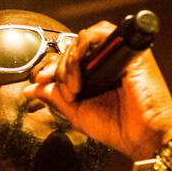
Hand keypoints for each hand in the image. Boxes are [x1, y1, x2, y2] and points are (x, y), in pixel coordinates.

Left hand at [19, 20, 171, 161]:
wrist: (142, 137)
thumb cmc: (117, 128)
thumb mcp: (77, 112)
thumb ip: (54, 97)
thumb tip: (29, 90)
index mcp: (98, 74)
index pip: (69, 58)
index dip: (52, 67)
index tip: (41, 80)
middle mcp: (108, 61)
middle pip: (73, 47)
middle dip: (60, 70)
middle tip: (68, 94)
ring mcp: (119, 54)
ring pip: (83, 39)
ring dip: (71, 61)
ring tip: (75, 88)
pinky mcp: (130, 50)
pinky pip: (100, 33)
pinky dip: (83, 47)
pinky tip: (81, 73)